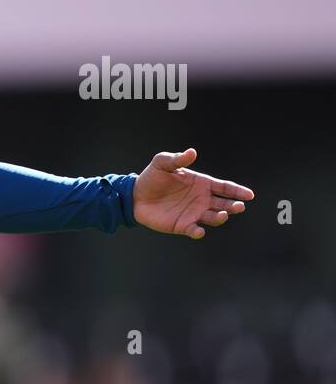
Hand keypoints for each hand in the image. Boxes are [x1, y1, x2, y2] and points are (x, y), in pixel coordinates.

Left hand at [133, 148, 253, 239]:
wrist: (135, 195)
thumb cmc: (152, 177)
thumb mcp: (162, 163)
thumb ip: (178, 159)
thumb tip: (192, 152)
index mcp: (202, 184)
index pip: (225, 187)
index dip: (238, 191)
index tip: (249, 195)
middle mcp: (202, 200)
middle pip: (224, 204)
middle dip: (234, 205)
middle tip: (240, 206)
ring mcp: (193, 213)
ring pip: (213, 217)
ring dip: (220, 217)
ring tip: (223, 215)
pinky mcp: (182, 225)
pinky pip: (194, 230)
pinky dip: (197, 231)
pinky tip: (199, 231)